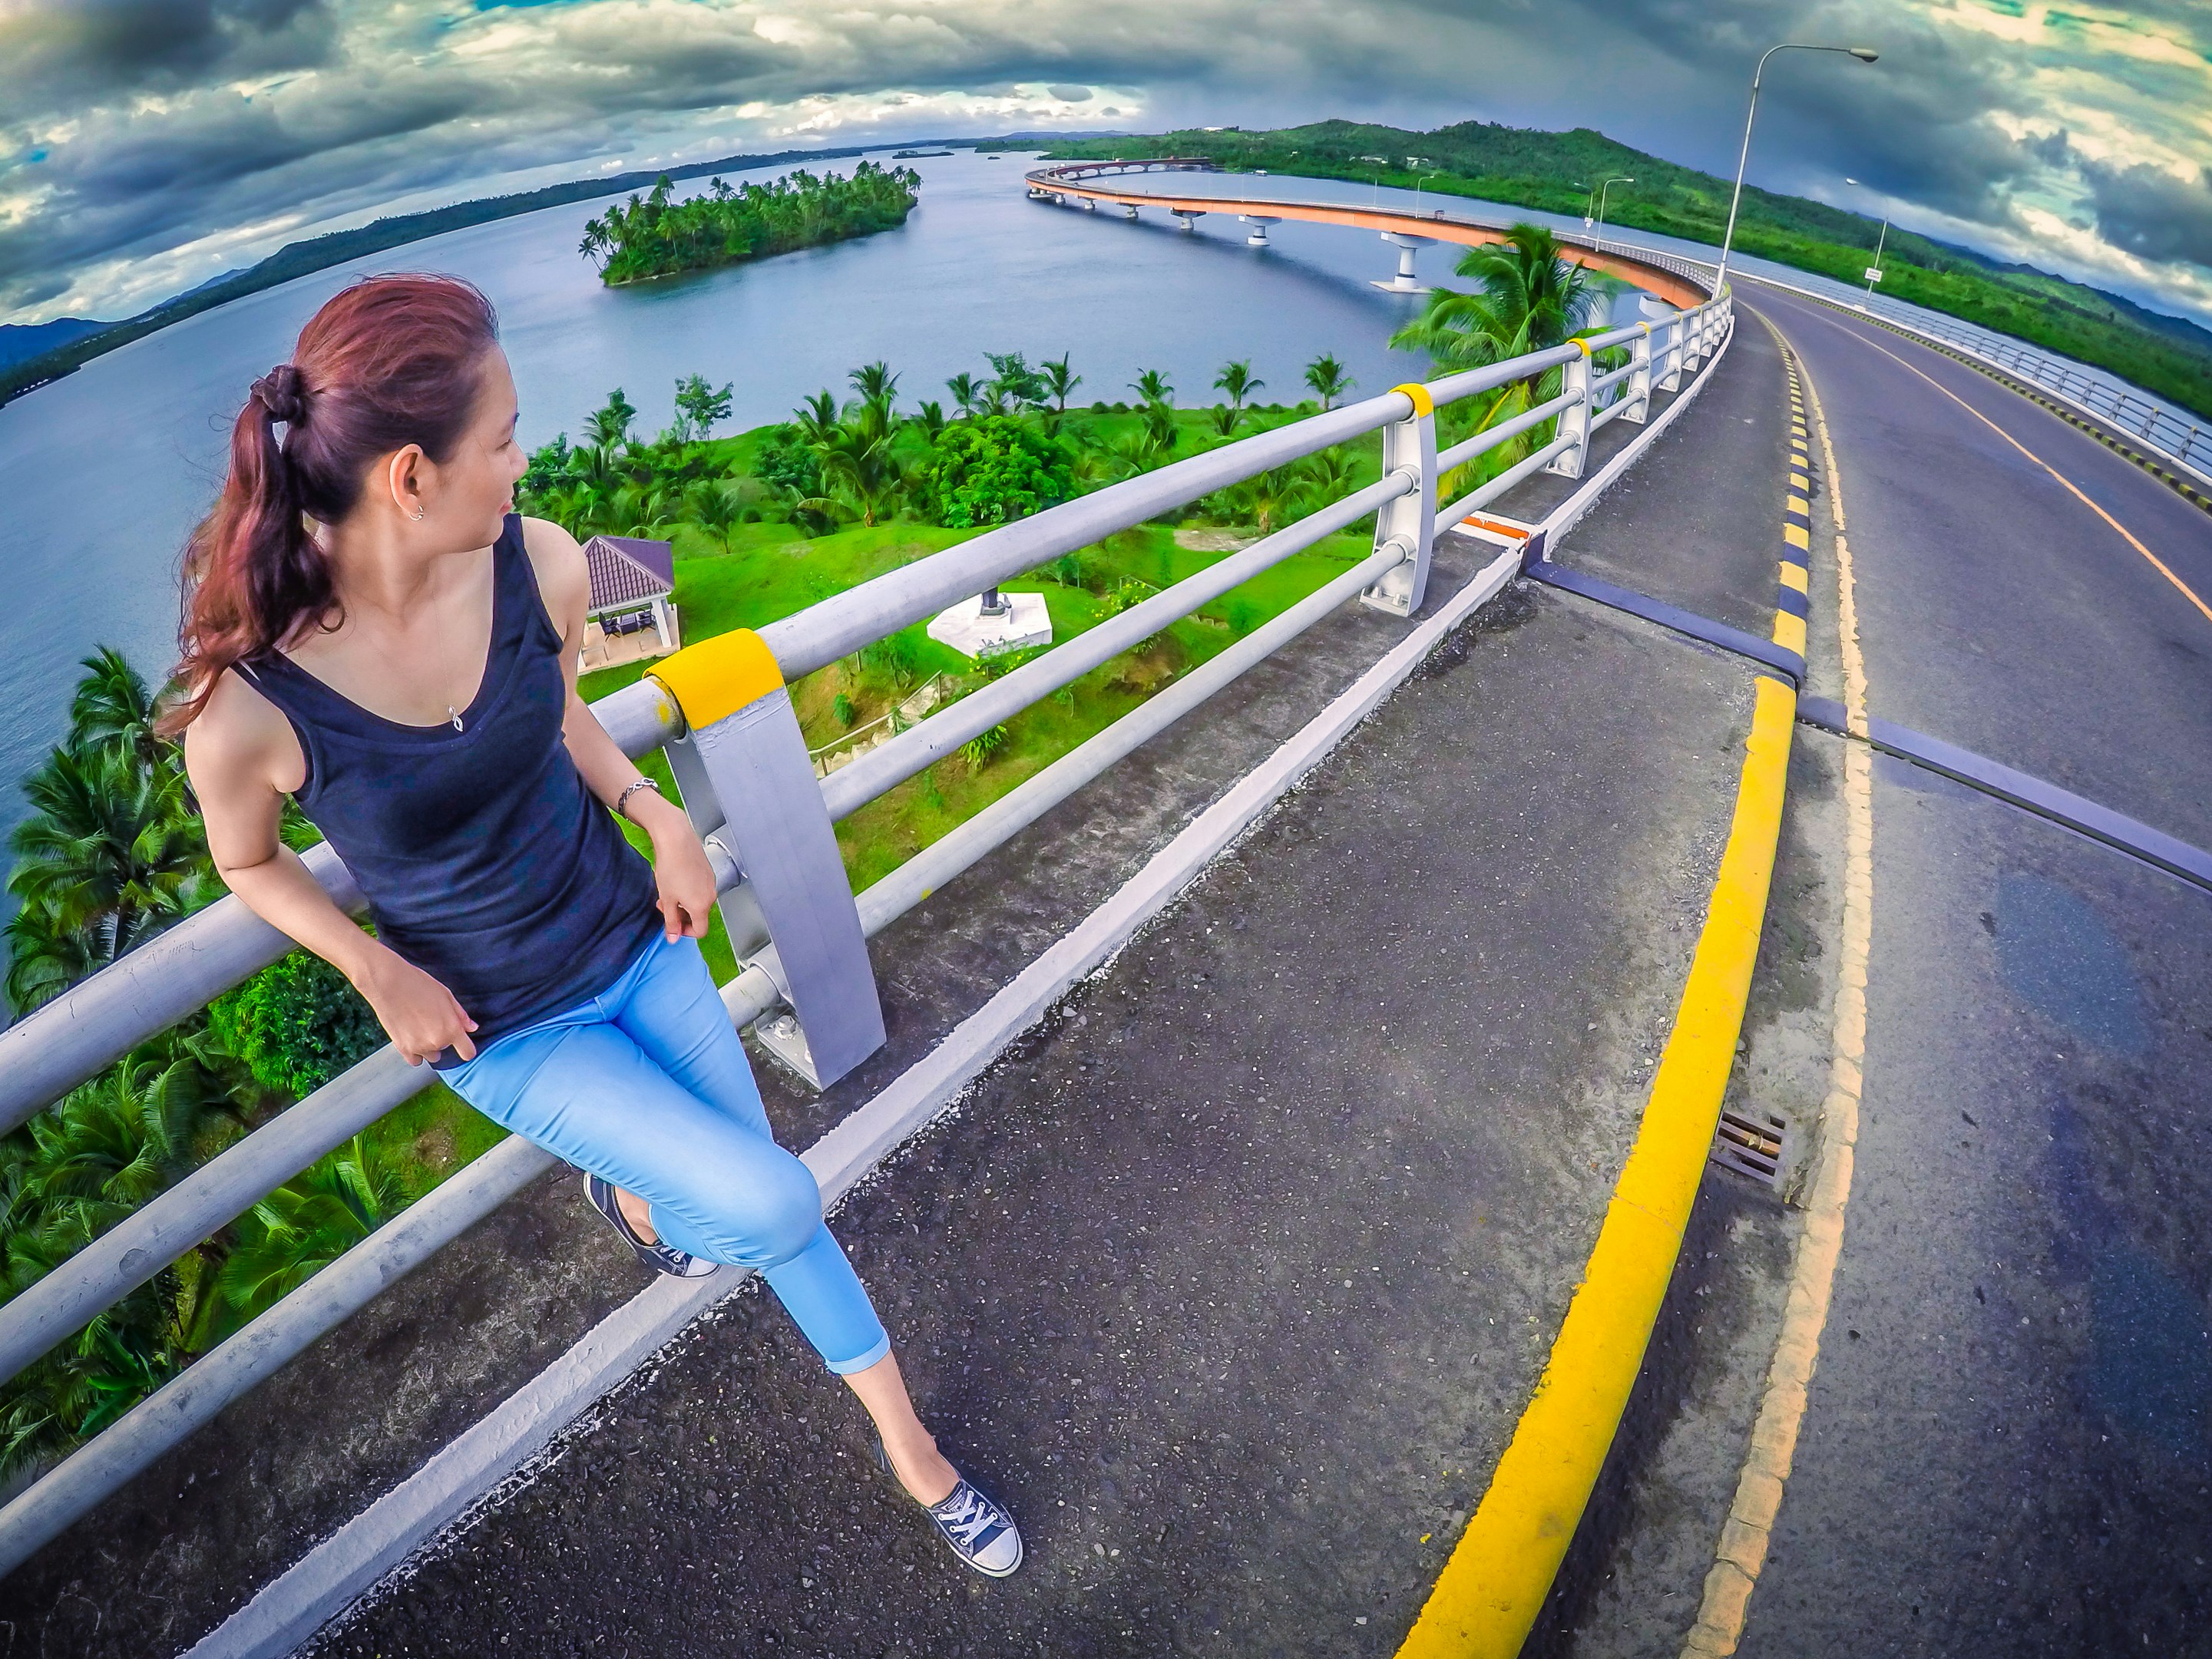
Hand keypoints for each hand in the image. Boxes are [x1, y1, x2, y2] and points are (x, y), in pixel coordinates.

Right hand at [352, 944, 478, 1064]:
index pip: (468, 1053)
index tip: (462, 1044)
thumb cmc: (418, 985)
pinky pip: (415, 1060)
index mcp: (451, 1029)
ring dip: (429, 1047)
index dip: (466, 1048)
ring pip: (431, 1056)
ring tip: (420, 1027)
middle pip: (446, 1050)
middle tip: (432, 1022)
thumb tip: (472, 1028)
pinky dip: (415, 1053)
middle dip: (443, 1039)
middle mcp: (437, 1042)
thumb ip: (461, 1015)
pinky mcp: (402, 1048)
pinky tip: (412, 1037)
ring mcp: (419, 1047)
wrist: (388, 984)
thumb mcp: (446, 995)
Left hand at [633, 793, 716, 940]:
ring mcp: (710, 883)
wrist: (676, 839)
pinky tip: (675, 878)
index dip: (685, 932)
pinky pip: (700, 889)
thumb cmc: (671, 867)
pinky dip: (689, 890)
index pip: (700, 931)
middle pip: (699, 916)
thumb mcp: (667, 899)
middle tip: (665, 905)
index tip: (672, 925)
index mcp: (701, 906)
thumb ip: (671, 922)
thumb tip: (673, 939)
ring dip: (684, 902)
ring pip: (699, 901)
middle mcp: (710, 896)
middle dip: (681, 915)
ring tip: (668, 890)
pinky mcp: (707, 872)